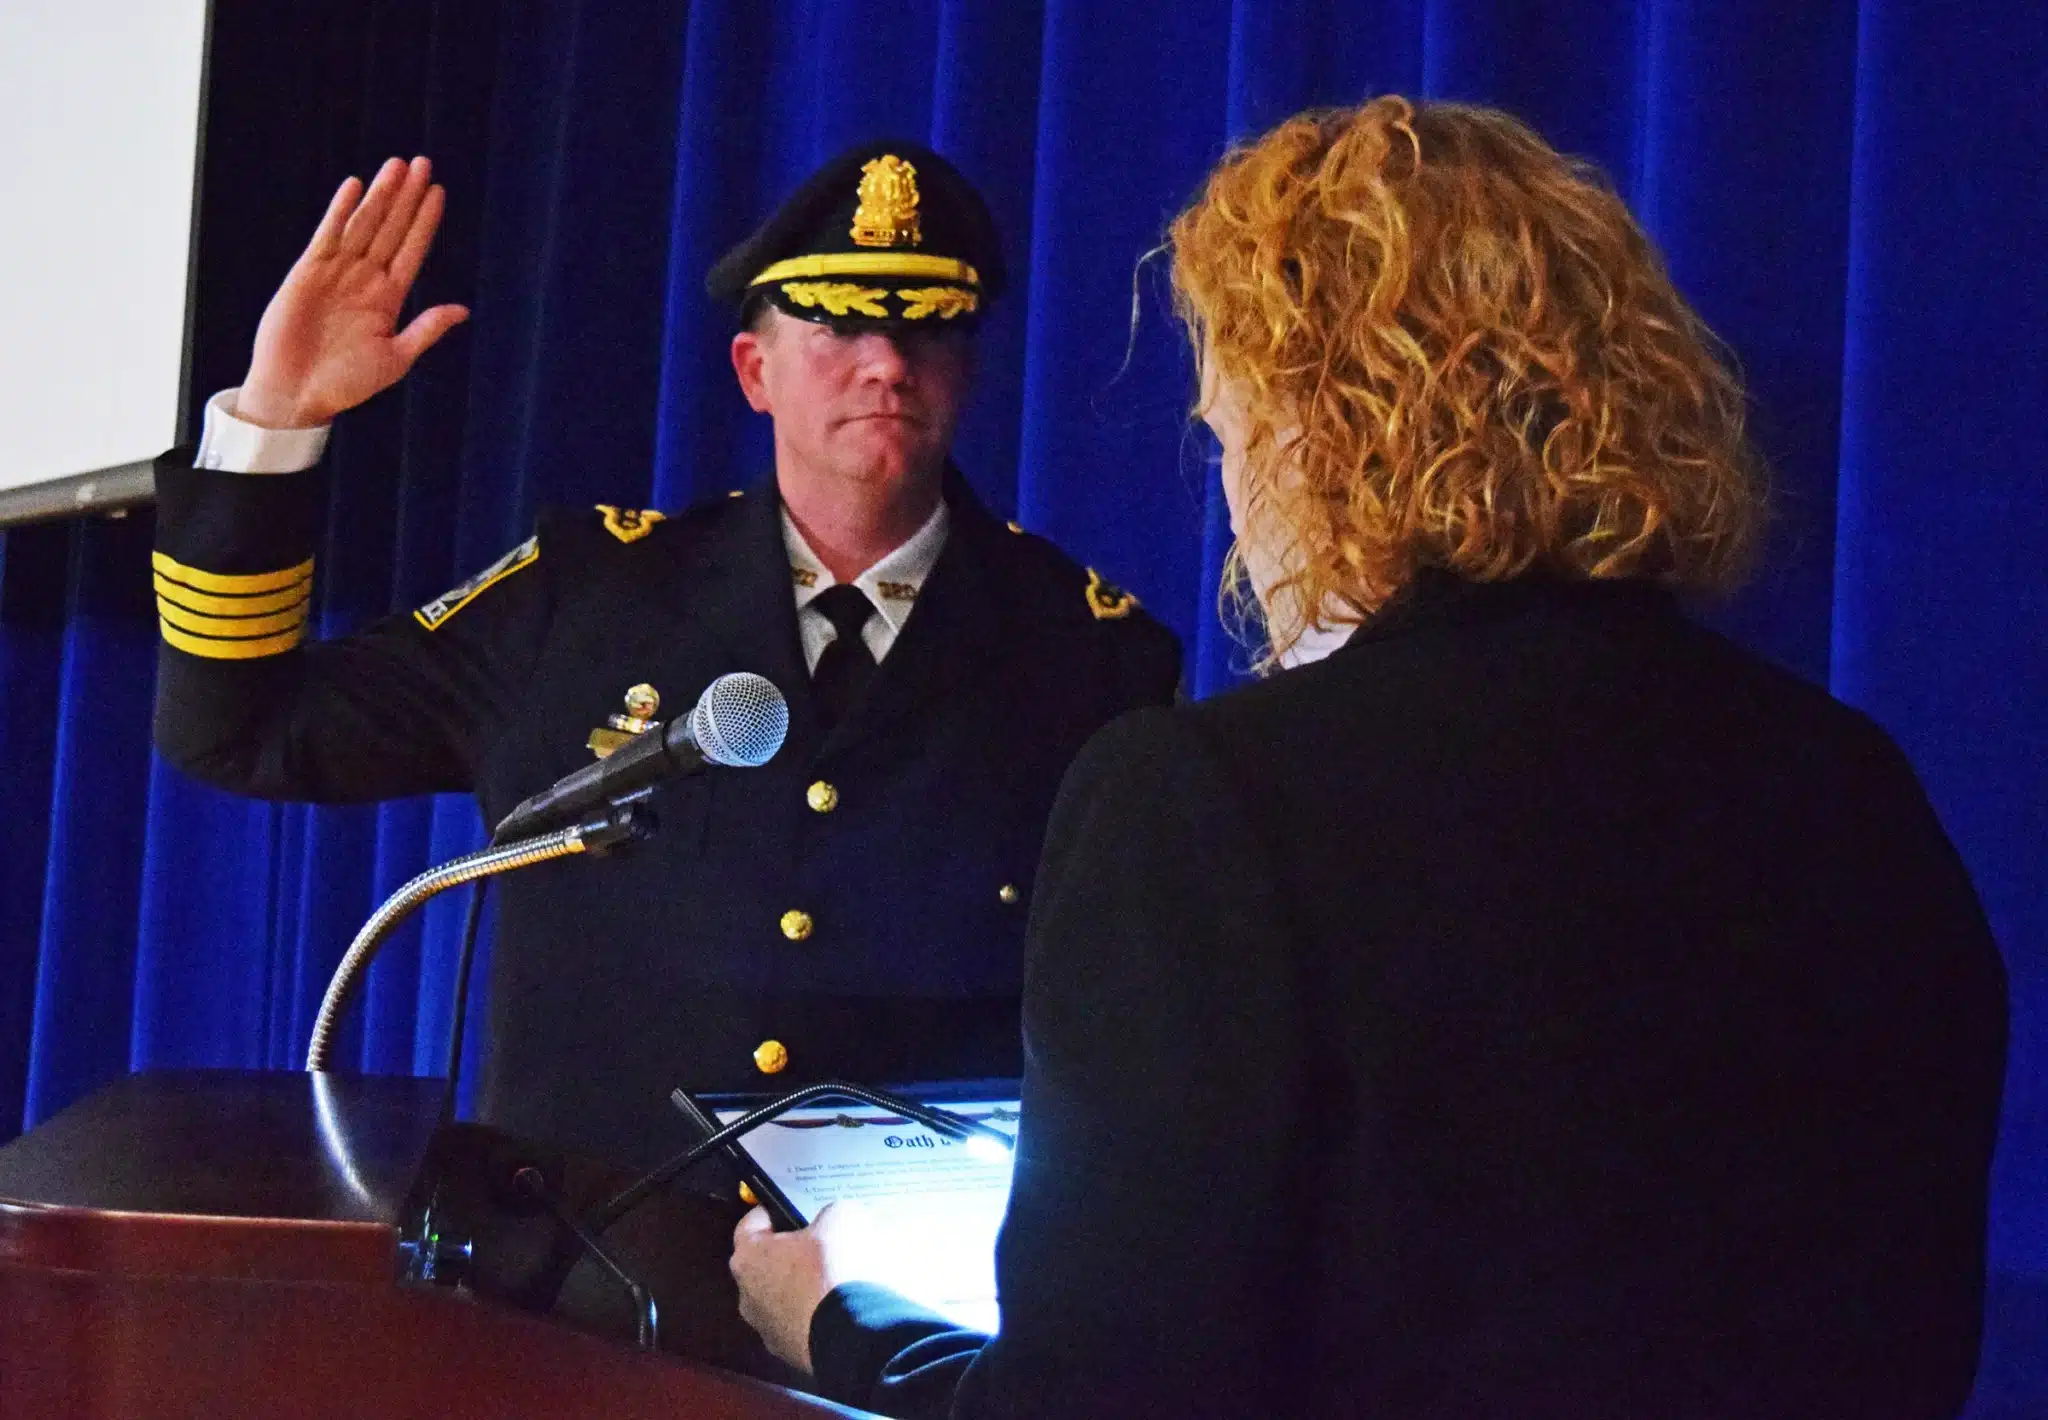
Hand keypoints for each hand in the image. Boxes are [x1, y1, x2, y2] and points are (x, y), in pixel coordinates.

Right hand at [237, 156, 469, 428]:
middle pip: (391, 228)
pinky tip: (355, 188)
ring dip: (380, 195)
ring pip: (364, 225)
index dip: (425, 221)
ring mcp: (336, 273)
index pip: (412, 250)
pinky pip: (328, 235)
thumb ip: (426, 330)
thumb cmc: (345, 384)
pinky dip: (341, 211)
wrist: (297, 394)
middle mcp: (365, 280)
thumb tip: (462, 309)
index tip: (438, 192)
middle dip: (406, 197)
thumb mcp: (395, 358)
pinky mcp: (307, 273)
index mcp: (388, 299)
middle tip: (423, 163)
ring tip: (397, 166)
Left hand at [730, 1200, 885, 1373]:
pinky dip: (817, 1314)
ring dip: (804, 1288)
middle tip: (823, 1243)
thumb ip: (829, 1213)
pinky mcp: (789, 1353)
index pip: (750, 1224)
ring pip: (784, 1297)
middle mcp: (747, 1295)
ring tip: (839, 1279)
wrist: (851, 1335)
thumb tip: (832, 1221)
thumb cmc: (833, 1268)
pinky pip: (801, 1323)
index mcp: (748, 1257)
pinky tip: (844, 1307)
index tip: (796, 1209)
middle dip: (792, 1253)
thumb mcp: (841, 1218)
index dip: (774, 1212)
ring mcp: (766, 1329)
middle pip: (767, 1264)